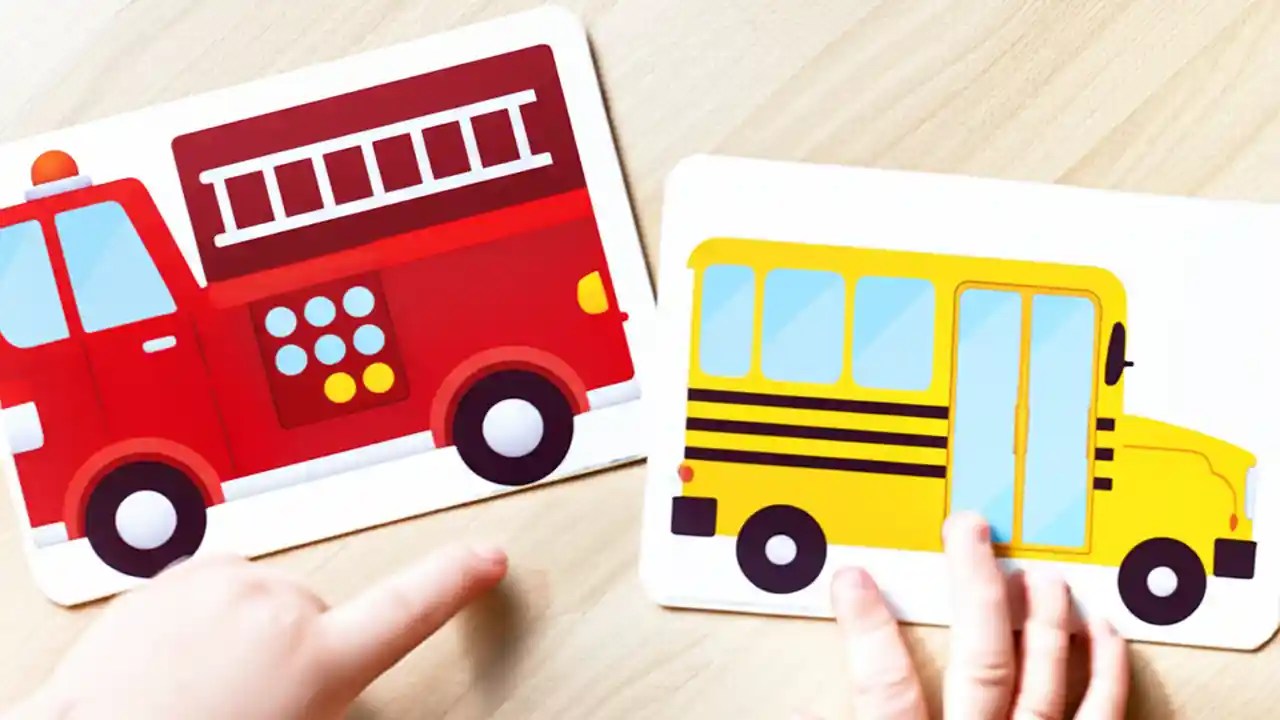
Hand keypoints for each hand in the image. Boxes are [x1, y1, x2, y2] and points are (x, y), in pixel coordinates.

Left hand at [9, 545, 506, 719]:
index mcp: (316, 659)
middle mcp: (275, 606)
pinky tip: (180, 659)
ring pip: (264, 599)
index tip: (486, 556)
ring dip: (247, 632)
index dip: (455, 581)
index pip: (409, 609)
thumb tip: (332, 681)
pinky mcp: (176, 572)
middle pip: (316, 615)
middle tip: (254, 703)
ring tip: (204, 685)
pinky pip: (217, 589)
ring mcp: (221, 583)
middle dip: (296, 649)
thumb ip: (329, 695)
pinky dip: (208, 616)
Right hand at [823, 512, 1127, 719]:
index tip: (853, 579)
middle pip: (979, 661)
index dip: (867, 629)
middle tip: (967, 531)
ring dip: (1042, 618)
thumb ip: (857, 717)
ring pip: (1044, 681)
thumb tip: (802, 707)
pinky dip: (1105, 670)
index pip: (885, 689)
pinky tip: (1101, 632)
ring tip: (1035, 572)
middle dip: (974, 587)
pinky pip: (1101, 715)